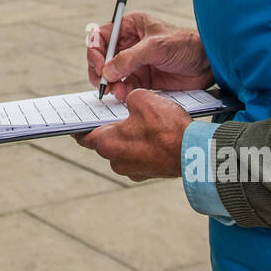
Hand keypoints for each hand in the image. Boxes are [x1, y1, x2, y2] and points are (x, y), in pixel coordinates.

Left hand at [75, 89, 189, 179]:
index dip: (79, 126)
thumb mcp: (143, 98)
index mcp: (107, 144)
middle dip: (110, 127)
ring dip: (129, 136)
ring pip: (124, 149)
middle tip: (117, 112)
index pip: (82, 136)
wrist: (195, 153)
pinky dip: (143, 145)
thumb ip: (129, 98)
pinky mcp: (149, 173)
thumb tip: (131, 102)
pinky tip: (155, 133)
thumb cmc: (167, 127)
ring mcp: (133, 171)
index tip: (76, 120)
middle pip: (105, 141)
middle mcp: (116, 162)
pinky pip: (140, 156)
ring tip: (142, 121)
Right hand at [86, 11, 212, 101]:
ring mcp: (134, 63)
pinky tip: (125, 94)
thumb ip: (130, 58)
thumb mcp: (156, 47)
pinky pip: (123, 86)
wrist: (208, 64)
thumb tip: (107, 71)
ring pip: (110, 74)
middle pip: (101, 57)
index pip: (102, 36)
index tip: (98, 64)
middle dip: (99, 70)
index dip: (95, 50)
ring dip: (109, 84)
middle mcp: (129, 44)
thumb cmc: (186, 45)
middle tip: (102, 83)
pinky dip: (120, 92)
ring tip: (116, 91)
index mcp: (130, 27)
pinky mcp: (142, 79)